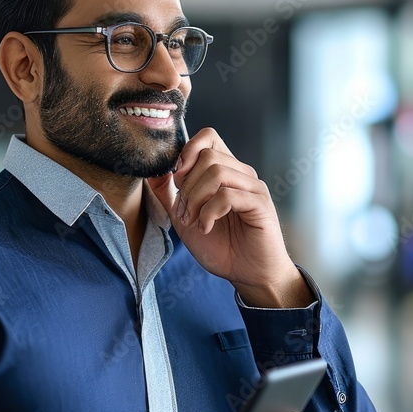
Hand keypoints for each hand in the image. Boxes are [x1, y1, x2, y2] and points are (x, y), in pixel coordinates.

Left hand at [146, 128, 310, 307]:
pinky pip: (227, 195)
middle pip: (207, 156)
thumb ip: (168, 194)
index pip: (208, 137)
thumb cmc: (221, 246)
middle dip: (186, 185)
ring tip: (193, 222)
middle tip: (184, 213)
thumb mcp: (184, 218)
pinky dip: (208, 213)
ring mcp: (253, 187)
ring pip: (216, 172)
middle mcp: (241, 174)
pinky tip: (206, 228)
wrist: (247, 274)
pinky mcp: (260, 204)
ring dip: (195, 200)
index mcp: (226, 171)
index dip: (187, 152)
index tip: (176, 181)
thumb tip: (152, 172)